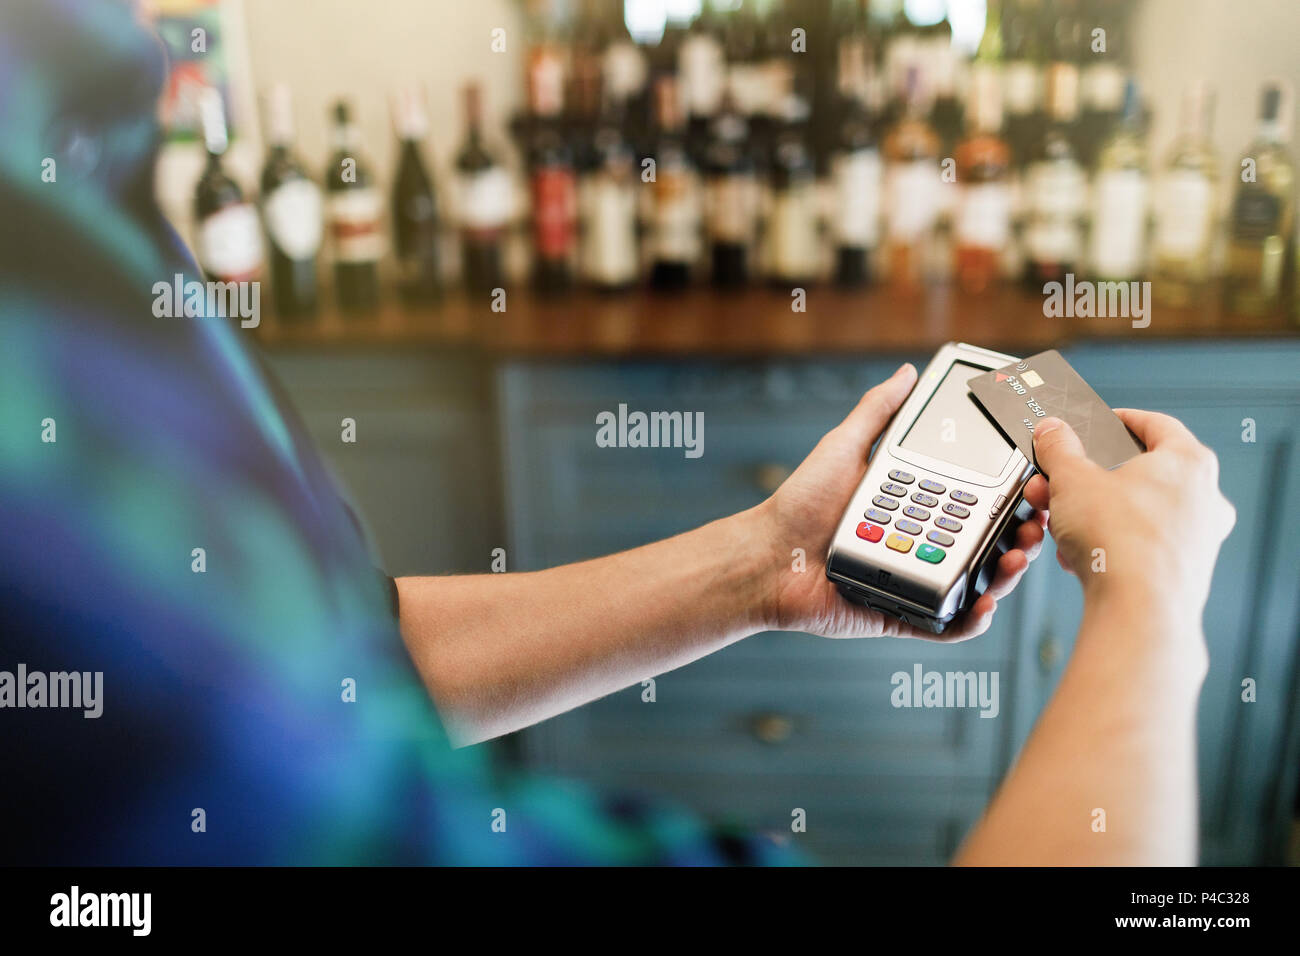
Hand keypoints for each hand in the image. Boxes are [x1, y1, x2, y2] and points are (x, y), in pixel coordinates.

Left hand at [754, 363, 1047, 641]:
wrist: (766, 556)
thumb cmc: (799, 503)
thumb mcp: (843, 447)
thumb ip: (877, 412)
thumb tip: (905, 372)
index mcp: (916, 508)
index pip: (976, 503)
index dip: (1010, 499)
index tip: (1035, 487)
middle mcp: (921, 546)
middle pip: (986, 545)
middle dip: (1021, 538)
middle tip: (1036, 525)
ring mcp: (913, 582)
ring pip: (975, 585)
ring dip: (1005, 576)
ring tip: (1015, 560)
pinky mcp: (901, 616)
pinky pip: (945, 625)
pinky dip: (970, 621)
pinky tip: (984, 605)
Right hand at [1024, 409, 1234, 622]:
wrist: (1137, 610)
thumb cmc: (1120, 541)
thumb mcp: (1072, 480)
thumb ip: (1059, 449)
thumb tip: (1053, 432)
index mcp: (1189, 462)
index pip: (1155, 424)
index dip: (1120, 421)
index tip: (1098, 425)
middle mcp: (1204, 497)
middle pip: (1140, 473)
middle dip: (1092, 478)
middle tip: (1061, 482)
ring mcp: (1198, 537)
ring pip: (1138, 512)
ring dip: (1096, 513)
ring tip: (1061, 524)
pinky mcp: (1185, 571)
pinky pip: (1141, 545)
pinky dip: (1109, 544)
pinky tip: (1078, 556)